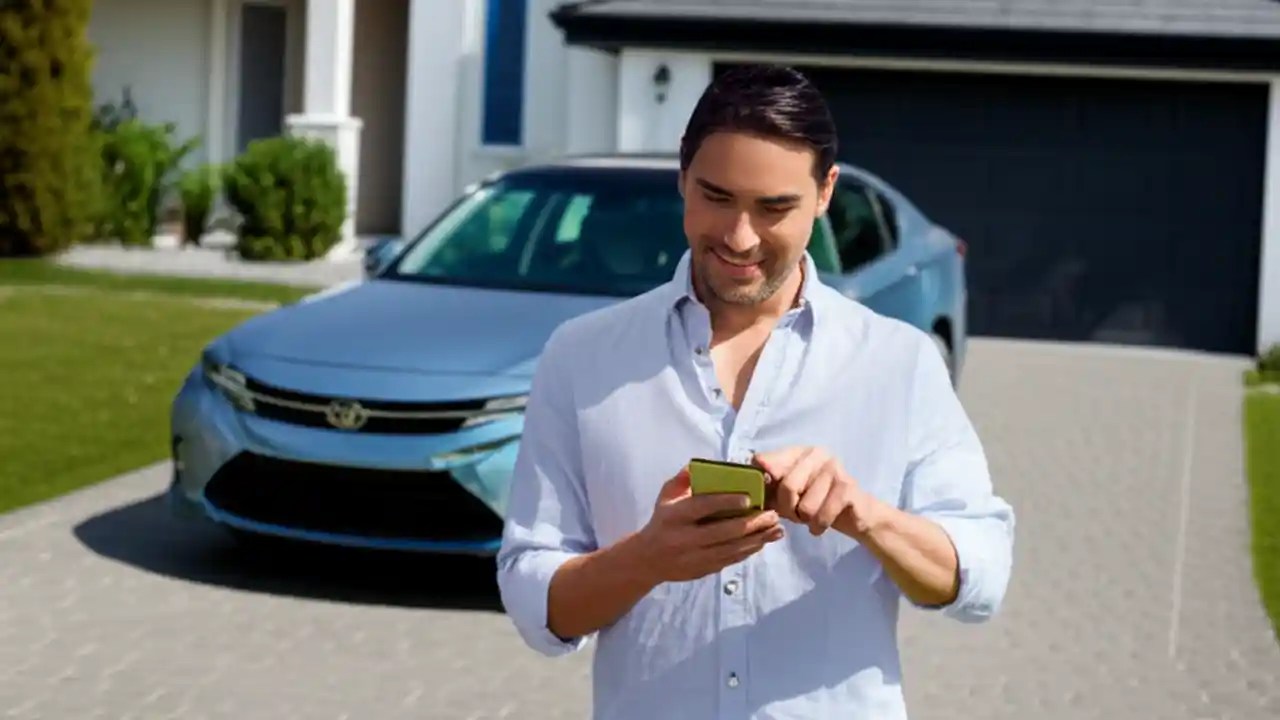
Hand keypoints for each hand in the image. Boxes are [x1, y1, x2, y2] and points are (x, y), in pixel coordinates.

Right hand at [635, 467, 784, 582]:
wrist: (648, 560)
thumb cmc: (662, 521)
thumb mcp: (665, 496)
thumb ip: (682, 480)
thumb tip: (699, 465)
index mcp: (675, 516)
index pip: (703, 507)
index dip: (726, 502)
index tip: (748, 497)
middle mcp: (685, 538)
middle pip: (723, 531)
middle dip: (752, 523)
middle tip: (773, 515)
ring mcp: (694, 557)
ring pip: (731, 549)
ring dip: (757, 539)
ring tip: (776, 529)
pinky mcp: (703, 570)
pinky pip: (730, 560)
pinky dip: (748, 551)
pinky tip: (762, 542)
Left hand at [754, 447, 869, 536]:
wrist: (856, 514)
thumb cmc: (815, 503)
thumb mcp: (787, 494)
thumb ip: (768, 487)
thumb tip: (747, 483)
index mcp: (797, 451)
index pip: (766, 461)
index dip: (764, 485)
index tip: (771, 498)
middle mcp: (816, 452)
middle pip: (787, 486)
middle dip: (788, 509)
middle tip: (795, 514)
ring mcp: (834, 468)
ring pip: (805, 506)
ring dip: (806, 520)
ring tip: (812, 516)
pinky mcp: (847, 487)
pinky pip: (821, 516)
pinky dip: (818, 527)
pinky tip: (822, 524)